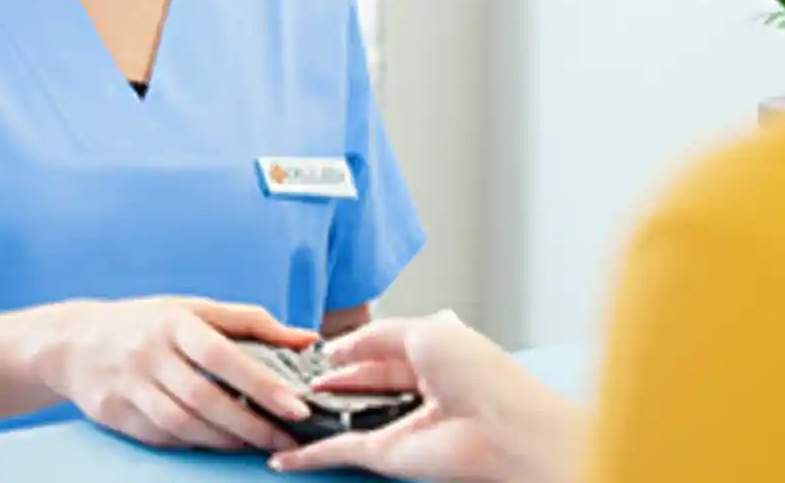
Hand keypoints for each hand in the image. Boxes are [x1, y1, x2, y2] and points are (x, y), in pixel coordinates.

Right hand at [29, 297, 318, 450]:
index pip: (224, 355)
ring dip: (226, 439)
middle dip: (252, 424)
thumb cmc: (150, 323)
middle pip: (206, 398)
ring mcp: (127, 387)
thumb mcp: (196, 310)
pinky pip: (162, 437)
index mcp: (174, 323)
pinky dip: (196, 443)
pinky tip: (222, 443)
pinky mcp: (114, 414)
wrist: (73, 342)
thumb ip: (253, 324)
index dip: (262, 382)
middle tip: (287, 439)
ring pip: (184, 424)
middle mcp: (148, 354)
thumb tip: (309, 339)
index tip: (297, 405)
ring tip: (260, 444)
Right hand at [268, 311, 580, 481]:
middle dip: (330, 381)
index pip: (381, 349)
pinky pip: (342, 451)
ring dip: (317, 414)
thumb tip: (343, 345)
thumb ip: (380, 334)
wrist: (503, 428)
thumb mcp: (426, 331)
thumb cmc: (482, 375)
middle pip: (362, 384)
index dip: (351, 348)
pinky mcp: (388, 454)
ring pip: (348, 417)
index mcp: (433, 356)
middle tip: (295, 377)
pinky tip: (286, 454)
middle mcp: (417, 390)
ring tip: (281, 406)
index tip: (320, 349)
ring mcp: (401, 424)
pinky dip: (312, 454)